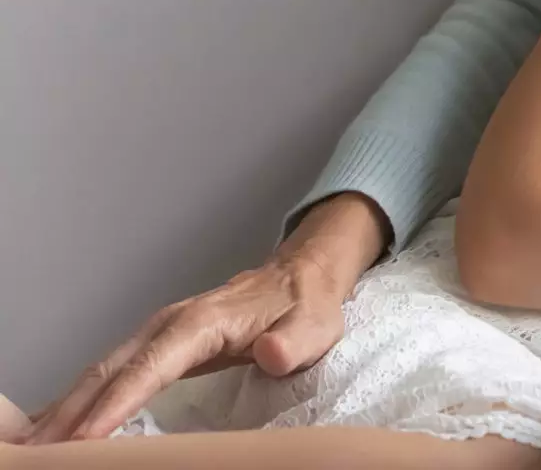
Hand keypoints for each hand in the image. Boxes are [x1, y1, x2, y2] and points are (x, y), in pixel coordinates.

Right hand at [25, 192, 385, 443]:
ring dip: (65, 407)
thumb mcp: (314, 326)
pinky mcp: (155, 346)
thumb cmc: (305, 308)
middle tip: (39, 453)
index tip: (85, 436)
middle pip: (110, 370)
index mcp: (202, 323)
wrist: (300, 279)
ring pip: (101, 371)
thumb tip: (271, 352)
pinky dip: (79, 398)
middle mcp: (169, 325)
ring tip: (35, 445)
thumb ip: (293, 342)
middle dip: (71, 411)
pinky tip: (59, 423)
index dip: (117, 402)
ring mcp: (157, 334)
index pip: (150, 367)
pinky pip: (109, 373)